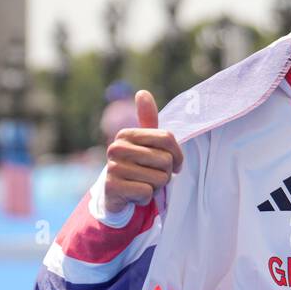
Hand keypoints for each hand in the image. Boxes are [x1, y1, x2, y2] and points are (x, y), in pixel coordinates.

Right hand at [104, 90, 183, 212]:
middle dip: (165, 173)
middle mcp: (116, 148)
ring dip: (156, 187)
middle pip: (165, 160)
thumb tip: (142, 92)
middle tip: (152, 176)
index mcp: (126, 134)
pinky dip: (146, 197)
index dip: (178, 156)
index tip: (174, 164)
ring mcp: (112, 167)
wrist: (116, 194)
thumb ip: (148, 120)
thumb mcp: (146, 143)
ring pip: (158, 179)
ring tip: (142, 184)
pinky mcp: (112, 187)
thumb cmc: (138, 166)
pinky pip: (147, 192)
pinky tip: (135, 194)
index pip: (168, 139)